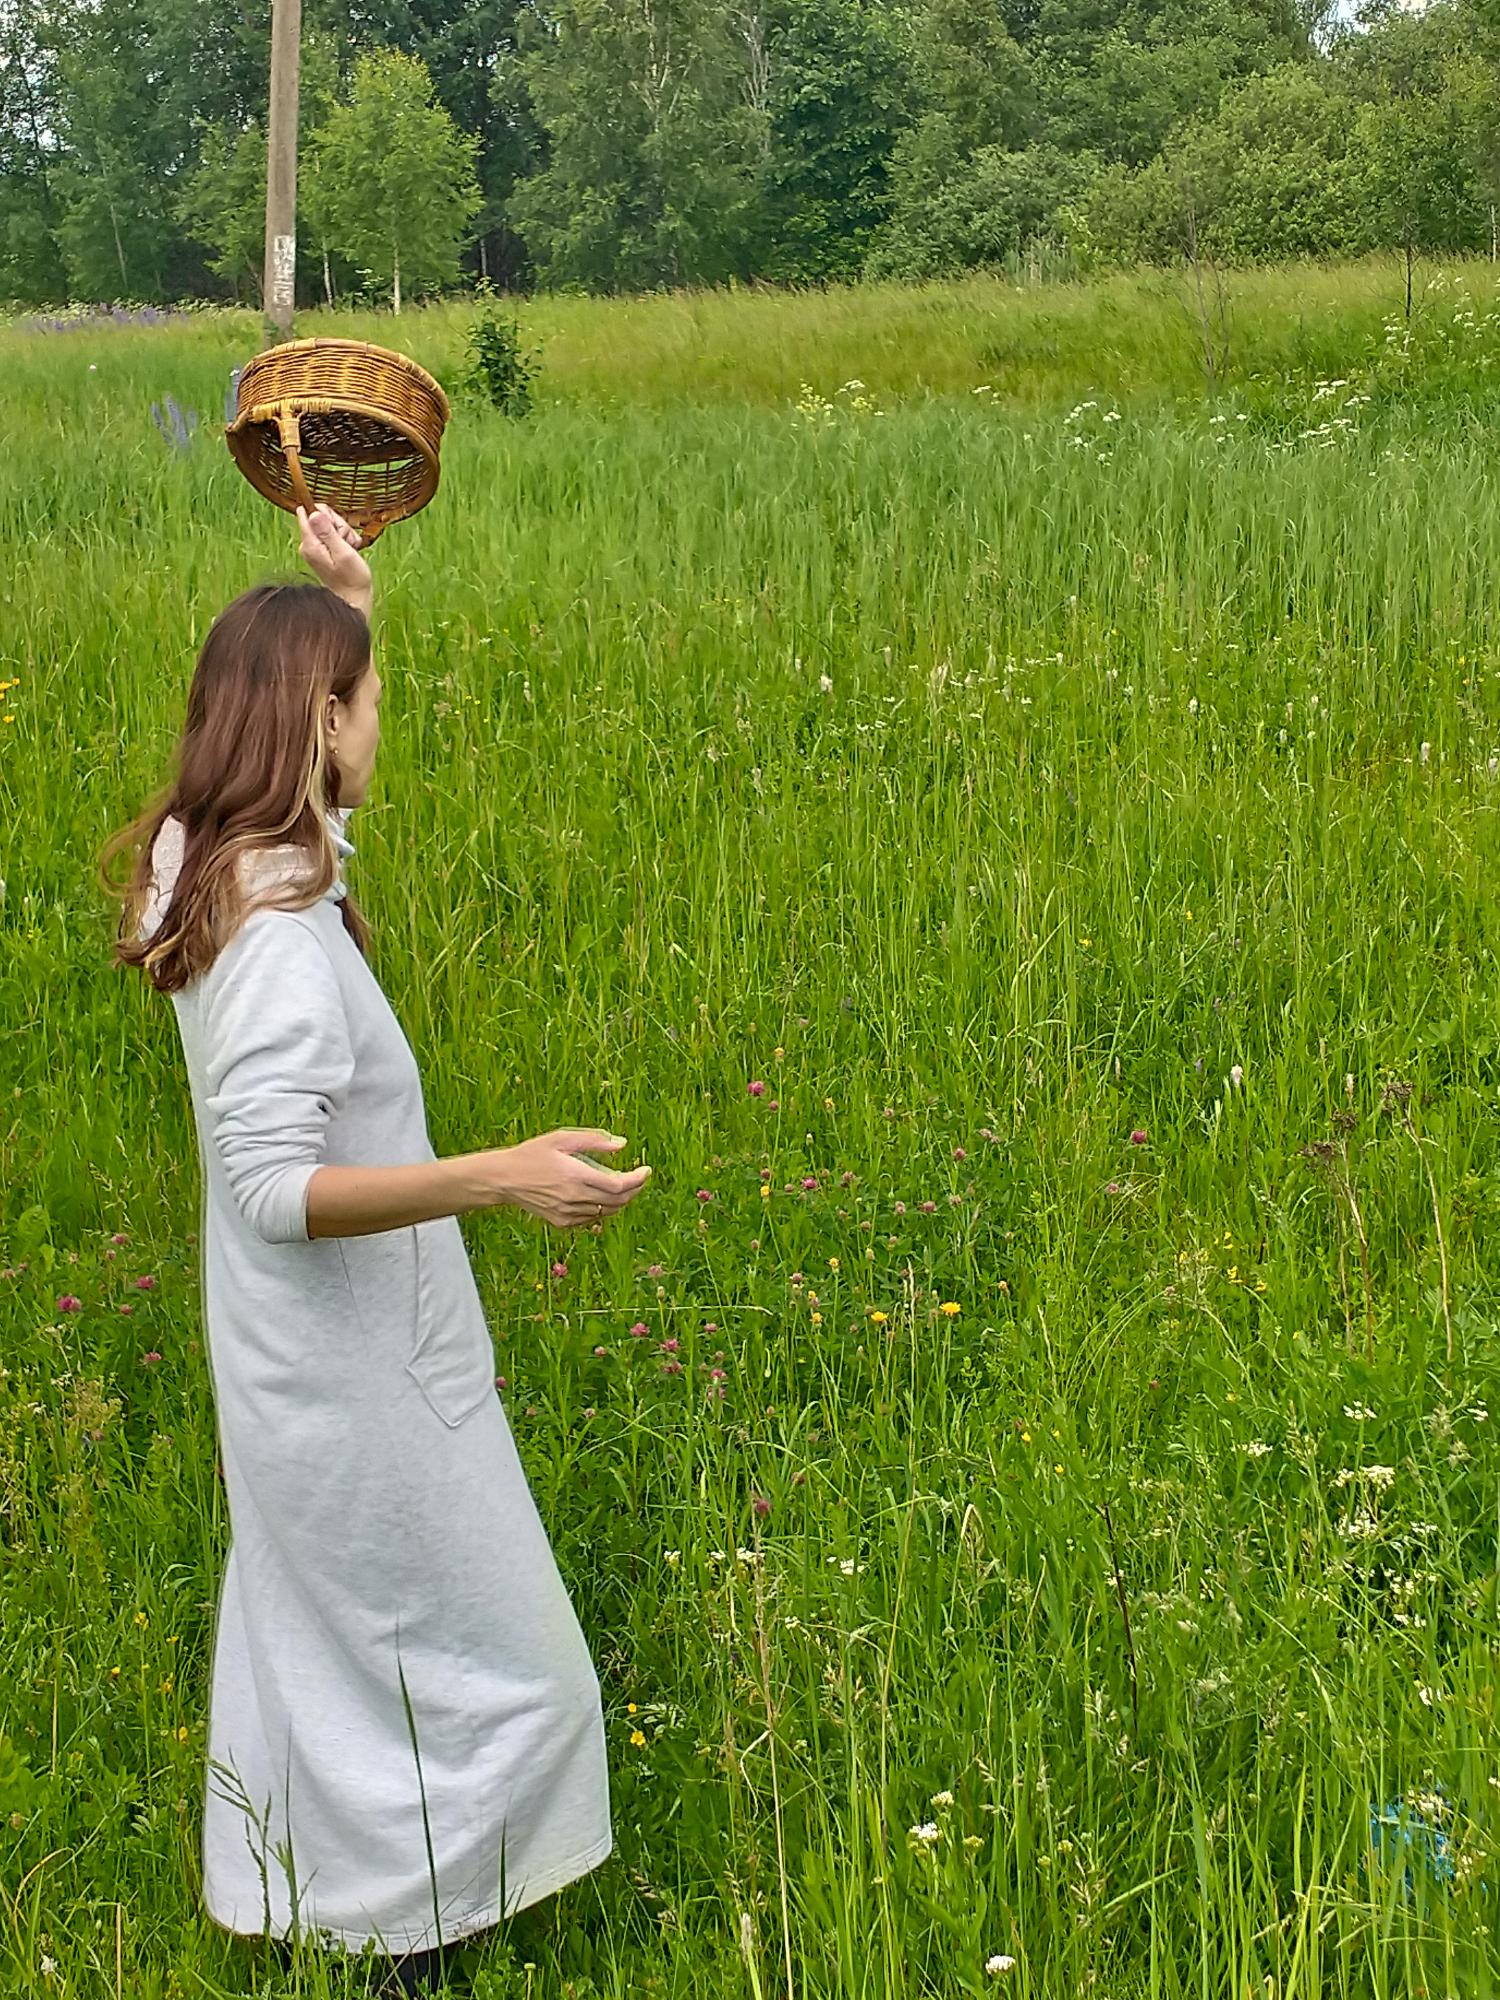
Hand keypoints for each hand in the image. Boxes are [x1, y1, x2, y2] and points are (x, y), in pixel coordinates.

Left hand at [296, 503, 371, 612]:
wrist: (354, 598)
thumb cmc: (352, 579)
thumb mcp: (343, 553)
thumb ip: (328, 532)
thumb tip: (314, 513)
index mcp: (310, 544)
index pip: (307, 513)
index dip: (325, 514)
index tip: (337, 527)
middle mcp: (308, 544)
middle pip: (320, 517)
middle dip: (338, 525)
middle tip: (346, 541)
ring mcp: (315, 547)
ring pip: (329, 525)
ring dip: (343, 533)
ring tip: (349, 549)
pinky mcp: (322, 550)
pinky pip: (332, 534)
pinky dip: (344, 539)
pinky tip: (349, 551)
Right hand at [492, 1129, 651, 1229]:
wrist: (504, 1179)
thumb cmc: (532, 1154)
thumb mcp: (561, 1138)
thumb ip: (594, 1140)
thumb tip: (622, 1144)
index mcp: (576, 1176)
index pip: (619, 1185)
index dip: (638, 1179)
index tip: (647, 1170)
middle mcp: (574, 1198)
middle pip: (618, 1201)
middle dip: (634, 1190)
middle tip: (639, 1177)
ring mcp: (568, 1214)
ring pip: (607, 1212)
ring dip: (621, 1200)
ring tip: (623, 1185)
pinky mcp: (562, 1222)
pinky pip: (592, 1218)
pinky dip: (603, 1208)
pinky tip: (601, 1195)